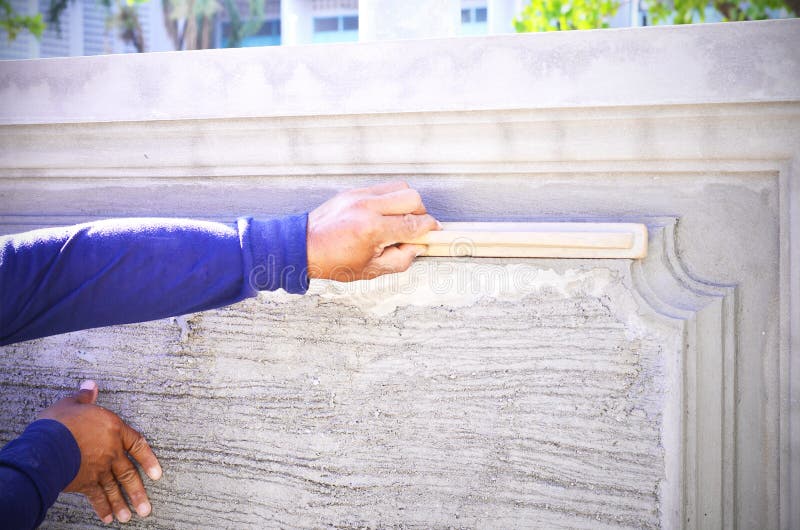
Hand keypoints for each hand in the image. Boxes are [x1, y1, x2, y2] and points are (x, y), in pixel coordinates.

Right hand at [38, 380, 161, 523]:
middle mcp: (111, 451)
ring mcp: (99, 469)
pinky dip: (103, 508)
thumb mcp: (72, 403)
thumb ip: (84, 397)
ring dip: (124, 503)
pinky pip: (97, 497)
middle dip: (138, 492)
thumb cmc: (60, 423)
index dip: (149, 459)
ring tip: (131, 517)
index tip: (157, 474)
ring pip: (115, 488)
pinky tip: (109, 517)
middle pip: (129, 474)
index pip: (137, 444)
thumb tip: (90, 385)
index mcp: (113, 429)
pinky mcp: (85, 481)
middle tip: (146, 509)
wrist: (48, 445)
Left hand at [307, 181, 440, 280]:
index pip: (415, 224)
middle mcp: (368, 207)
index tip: (434, 233)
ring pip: (400, 187)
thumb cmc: (333, 261)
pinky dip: (390, 200)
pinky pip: (383, 188)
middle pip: (412, 199)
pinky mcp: (354, 191)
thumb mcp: (371, 270)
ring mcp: (360, 196)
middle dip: (420, 214)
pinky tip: (385, 215)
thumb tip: (417, 247)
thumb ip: (401, 259)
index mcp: (373, 229)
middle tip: (416, 228)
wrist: (304, 246)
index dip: (429, 230)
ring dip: (407, 203)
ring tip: (400, 220)